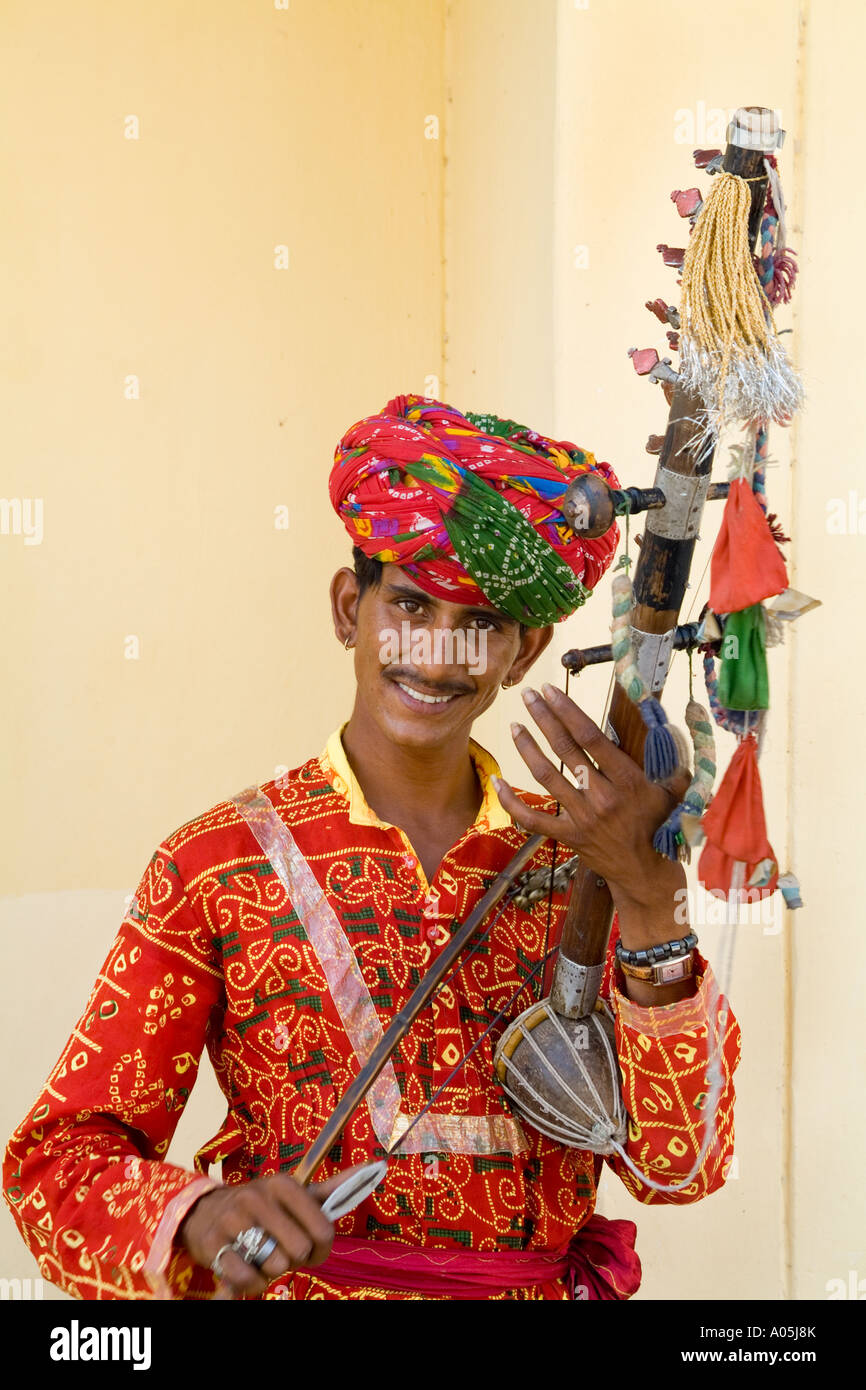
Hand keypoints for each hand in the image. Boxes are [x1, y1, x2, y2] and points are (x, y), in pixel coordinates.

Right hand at [177, 1166, 363, 1300]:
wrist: (204, 1212)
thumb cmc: (261, 1207)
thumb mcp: (292, 1195)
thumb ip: (330, 1189)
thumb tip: (372, 1167)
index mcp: (283, 1184)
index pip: (323, 1230)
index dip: (321, 1248)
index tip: (311, 1247)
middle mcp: (257, 1196)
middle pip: (300, 1251)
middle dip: (295, 1259)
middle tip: (282, 1251)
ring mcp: (233, 1219)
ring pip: (275, 1266)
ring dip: (272, 1271)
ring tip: (263, 1257)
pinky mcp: (213, 1244)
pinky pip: (248, 1280)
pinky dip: (252, 1283)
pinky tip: (247, 1268)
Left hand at [494, 684, 687, 903]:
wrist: (646, 872)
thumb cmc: (661, 825)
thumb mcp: (674, 790)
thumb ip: (669, 758)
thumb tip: (666, 724)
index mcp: (628, 781)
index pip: (590, 738)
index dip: (567, 711)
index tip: (551, 691)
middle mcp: (602, 797)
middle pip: (564, 749)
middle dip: (543, 718)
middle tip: (528, 695)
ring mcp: (582, 818)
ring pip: (546, 776)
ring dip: (527, 748)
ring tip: (515, 726)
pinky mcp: (568, 836)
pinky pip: (532, 819)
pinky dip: (511, 802)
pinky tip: (496, 781)